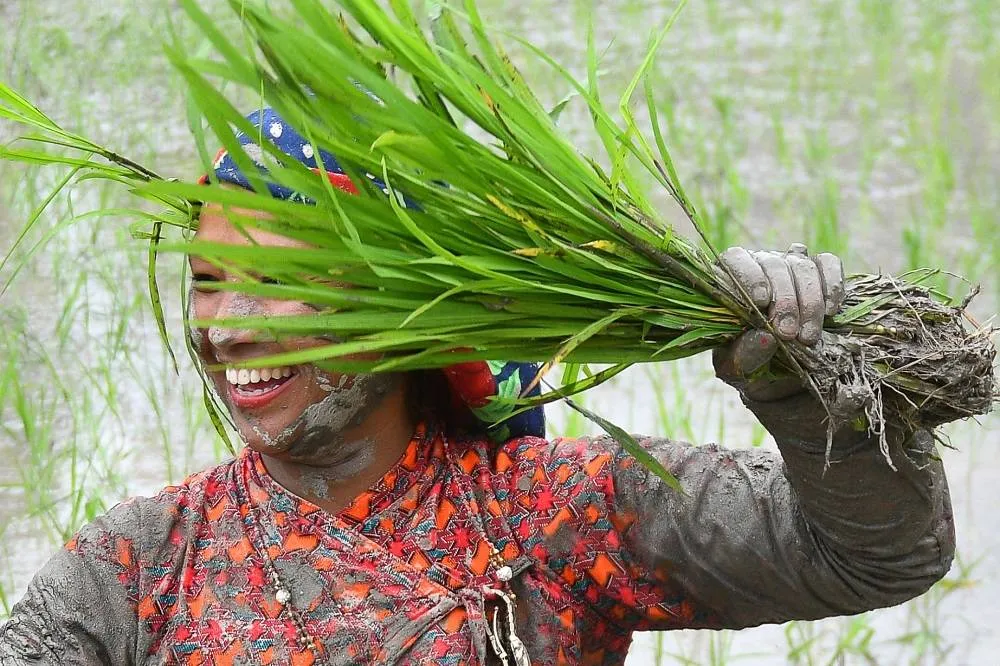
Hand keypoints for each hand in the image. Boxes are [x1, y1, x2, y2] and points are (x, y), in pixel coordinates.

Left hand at [713, 243, 844, 401]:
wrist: (773, 370)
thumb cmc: (746, 360)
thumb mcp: (736, 367)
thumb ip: (744, 354)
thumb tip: (766, 337)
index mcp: (729, 281)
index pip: (735, 260)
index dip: (749, 277)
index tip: (761, 302)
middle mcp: (759, 264)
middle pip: (775, 266)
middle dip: (784, 302)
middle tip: (787, 334)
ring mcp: (789, 264)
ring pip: (803, 267)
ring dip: (810, 303)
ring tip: (808, 337)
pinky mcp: (818, 270)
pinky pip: (828, 264)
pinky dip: (831, 285)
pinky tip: (829, 312)